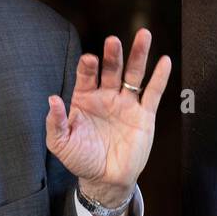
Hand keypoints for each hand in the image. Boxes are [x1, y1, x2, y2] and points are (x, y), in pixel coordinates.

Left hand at [45, 27, 170, 204]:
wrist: (105, 179)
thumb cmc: (81, 159)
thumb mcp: (61, 143)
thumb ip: (56, 122)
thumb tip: (52, 100)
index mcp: (84, 99)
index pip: (86, 76)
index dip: (88, 67)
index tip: (89, 60)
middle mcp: (106, 97)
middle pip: (111, 69)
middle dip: (113, 55)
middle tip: (113, 41)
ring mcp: (126, 104)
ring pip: (133, 74)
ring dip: (138, 55)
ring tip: (143, 36)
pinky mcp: (143, 115)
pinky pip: (152, 93)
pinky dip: (160, 77)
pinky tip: (164, 61)